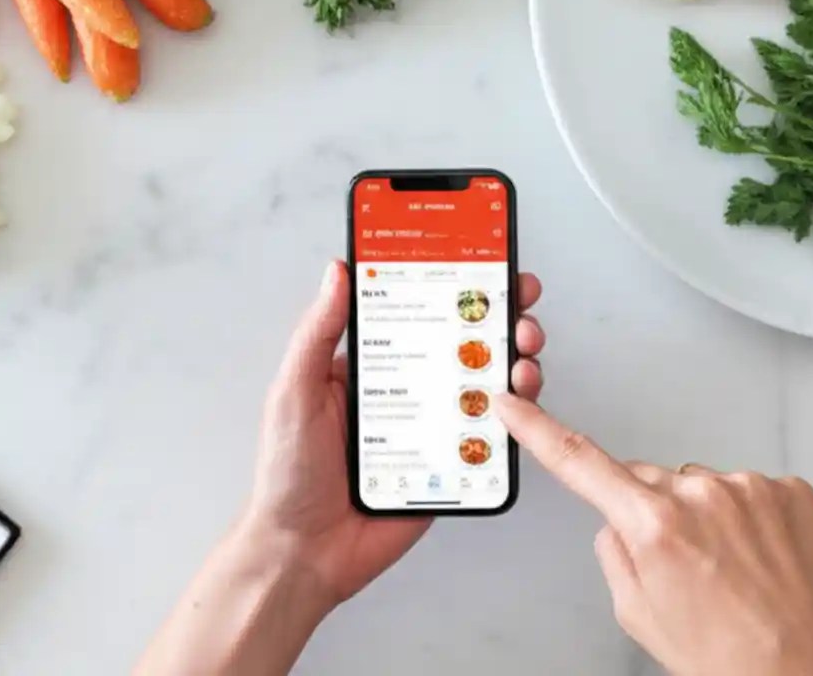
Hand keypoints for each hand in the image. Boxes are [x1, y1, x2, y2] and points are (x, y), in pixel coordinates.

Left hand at [244, 261, 545, 605]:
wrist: (305, 552)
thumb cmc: (288, 474)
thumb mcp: (295, 391)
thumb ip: (318, 332)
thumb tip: (338, 272)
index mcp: (369, 366)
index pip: (417, 313)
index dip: (451, 286)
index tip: (483, 261)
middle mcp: (406, 391)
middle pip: (463, 344)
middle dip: (500, 320)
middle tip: (520, 307)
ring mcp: (432, 429)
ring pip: (485, 386)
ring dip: (514, 364)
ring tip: (524, 357)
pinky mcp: (450, 466)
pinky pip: (488, 439)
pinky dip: (512, 420)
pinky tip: (519, 405)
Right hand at [496, 397, 812, 675]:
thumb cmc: (729, 660)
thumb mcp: (639, 615)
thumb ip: (615, 554)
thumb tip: (616, 525)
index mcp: (655, 526)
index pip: (579, 462)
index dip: (538, 429)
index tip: (514, 406)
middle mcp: (703, 495)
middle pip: (650, 479)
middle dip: (654, 512)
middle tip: (683, 567)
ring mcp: (753, 488)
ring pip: (704, 486)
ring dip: (708, 517)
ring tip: (731, 571)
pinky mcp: (793, 491)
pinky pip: (751, 491)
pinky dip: (751, 519)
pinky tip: (760, 559)